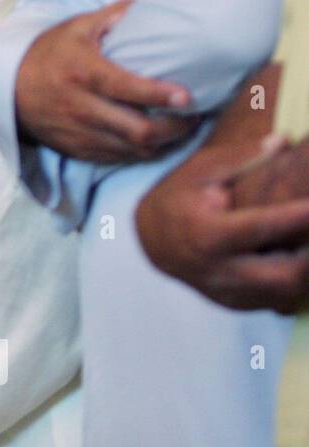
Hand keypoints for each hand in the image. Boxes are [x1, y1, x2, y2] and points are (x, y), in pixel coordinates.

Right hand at [14, 0, 197, 162]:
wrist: (8, 87)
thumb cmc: (47, 54)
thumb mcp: (77, 27)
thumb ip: (115, 15)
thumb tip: (151, 1)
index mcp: (83, 73)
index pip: (127, 88)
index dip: (161, 95)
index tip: (188, 96)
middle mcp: (80, 106)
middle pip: (138, 130)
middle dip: (174, 128)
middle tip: (193, 116)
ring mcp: (78, 132)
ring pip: (132, 150)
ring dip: (163, 143)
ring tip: (181, 129)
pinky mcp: (76, 148)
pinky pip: (117, 159)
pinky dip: (141, 152)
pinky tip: (155, 140)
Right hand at [137, 134, 308, 313]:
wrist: (153, 239)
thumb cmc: (180, 197)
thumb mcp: (201, 171)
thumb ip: (242, 158)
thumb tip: (283, 142)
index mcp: (205, 234)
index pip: (261, 228)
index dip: (298, 217)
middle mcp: (216, 270)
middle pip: (284, 275)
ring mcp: (226, 293)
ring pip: (286, 294)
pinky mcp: (236, 304)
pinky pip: (279, 302)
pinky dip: (299, 283)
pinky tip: (302, 258)